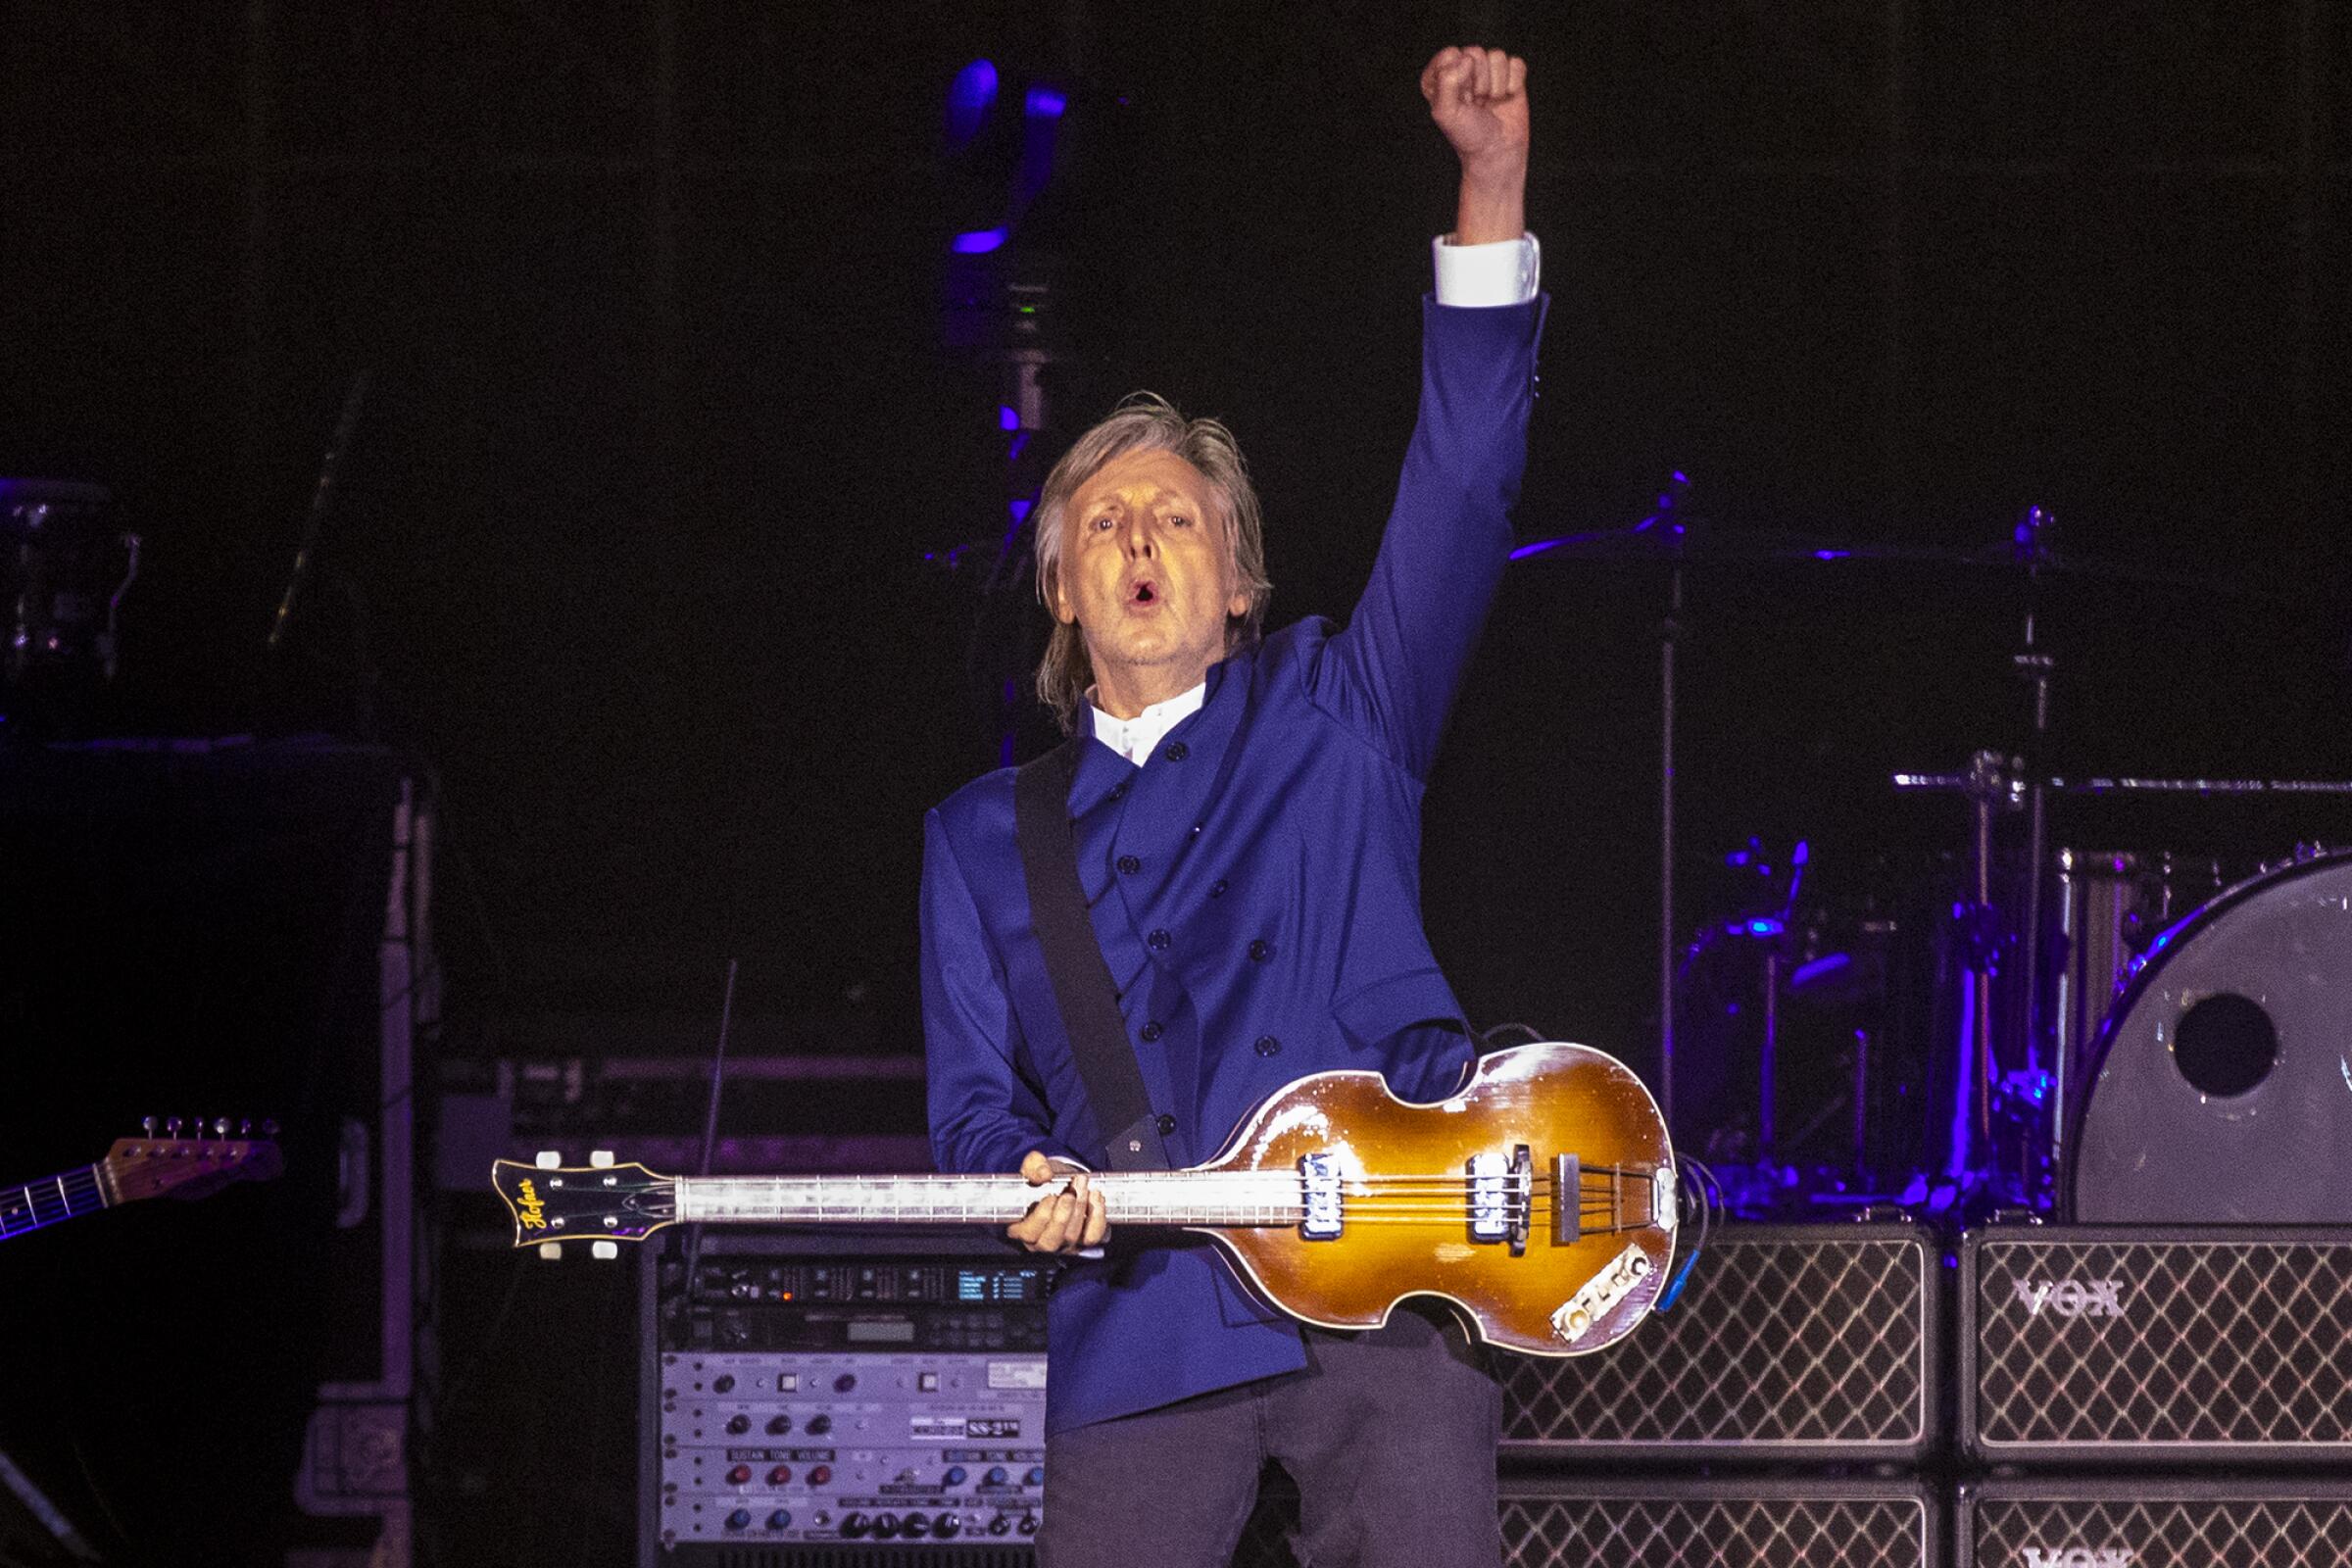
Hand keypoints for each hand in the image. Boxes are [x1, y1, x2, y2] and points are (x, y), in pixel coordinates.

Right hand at [1007, 1149, 1110, 1253]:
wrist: (1063, 1182)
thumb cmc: (1043, 1180)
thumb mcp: (1033, 1167)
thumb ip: (1034, 1167)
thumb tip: (1044, 1174)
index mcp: (1021, 1229)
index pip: (1027, 1235)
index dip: (1040, 1218)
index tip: (1050, 1196)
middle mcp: (1040, 1242)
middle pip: (1051, 1241)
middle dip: (1063, 1215)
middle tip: (1070, 1193)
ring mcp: (1062, 1245)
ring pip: (1071, 1237)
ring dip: (1080, 1209)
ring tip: (1082, 1185)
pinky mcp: (1082, 1242)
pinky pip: (1092, 1236)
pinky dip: (1097, 1217)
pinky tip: (1095, 1196)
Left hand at [1420, 46, 1528, 178]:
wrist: (1497, 152)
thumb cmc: (1468, 134)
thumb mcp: (1445, 112)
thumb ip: (1446, 81)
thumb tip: (1466, 59)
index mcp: (1441, 75)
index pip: (1450, 55)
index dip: (1457, 77)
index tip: (1460, 99)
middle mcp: (1464, 69)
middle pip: (1475, 52)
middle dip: (1478, 81)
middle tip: (1476, 102)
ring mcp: (1488, 71)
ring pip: (1496, 56)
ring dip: (1496, 85)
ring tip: (1490, 102)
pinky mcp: (1510, 74)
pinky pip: (1516, 63)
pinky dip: (1514, 83)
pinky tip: (1507, 97)